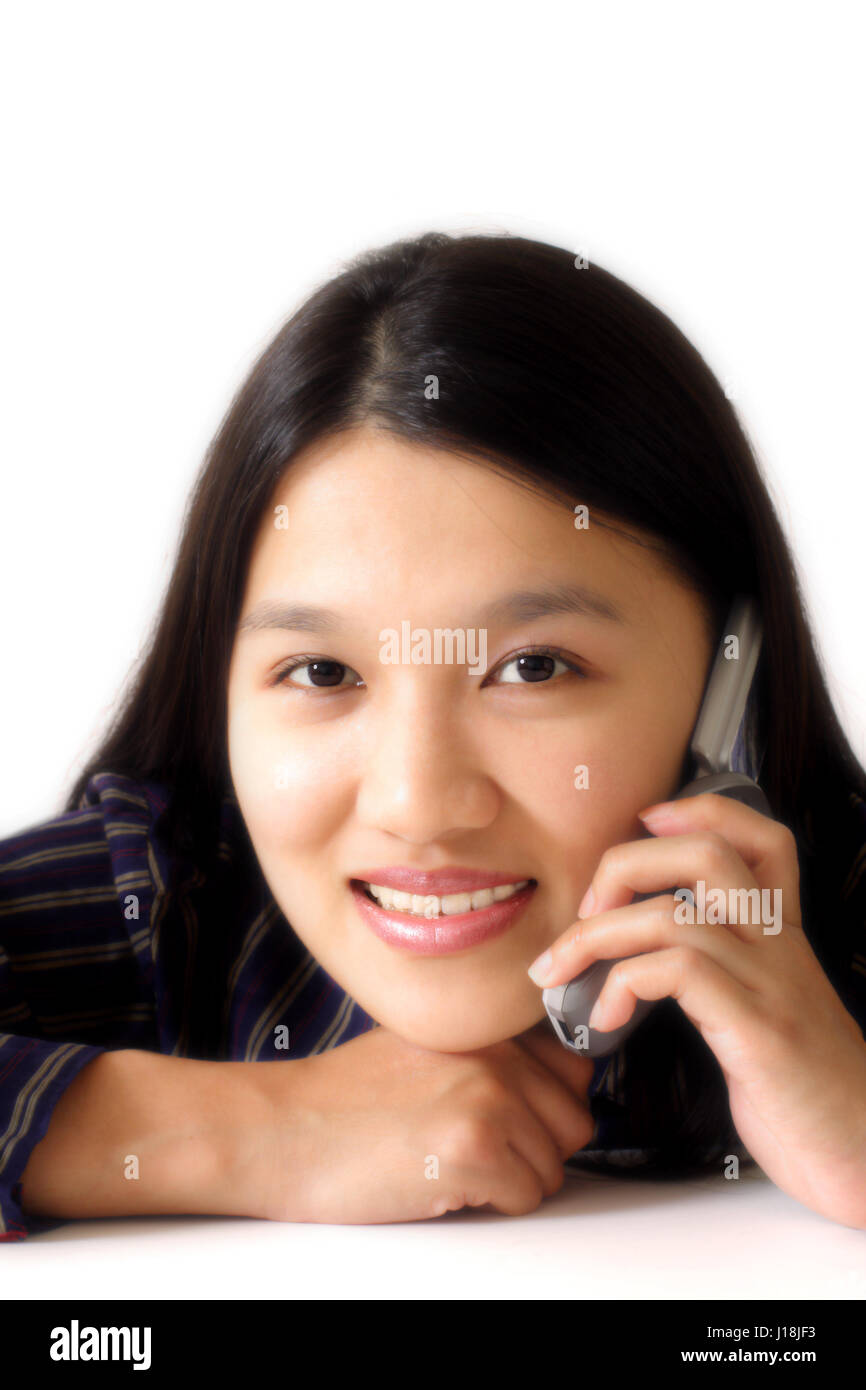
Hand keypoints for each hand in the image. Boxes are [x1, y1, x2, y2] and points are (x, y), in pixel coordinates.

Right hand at [249, 1019, 594, 1223]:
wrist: (281, 1130)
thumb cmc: (340, 1098)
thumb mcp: (422, 1046)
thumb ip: (486, 1052)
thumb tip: (548, 1081)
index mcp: (484, 1026)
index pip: (572, 1066)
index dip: (546, 1104)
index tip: (519, 1119)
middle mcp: (495, 1054)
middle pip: (574, 1120)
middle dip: (537, 1148)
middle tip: (482, 1152)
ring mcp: (489, 1098)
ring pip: (554, 1165)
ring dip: (514, 1179)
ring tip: (455, 1165)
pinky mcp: (476, 1149)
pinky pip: (527, 1196)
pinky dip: (494, 1204)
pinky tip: (446, 1182)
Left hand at [527, 792, 865, 1227]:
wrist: (865, 1156)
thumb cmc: (802, 1094)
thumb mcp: (764, 1016)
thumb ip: (720, 977)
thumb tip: (637, 964)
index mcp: (782, 938)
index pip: (763, 839)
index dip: (701, 811)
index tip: (645, 822)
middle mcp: (779, 948)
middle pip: (705, 853)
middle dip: (624, 864)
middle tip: (583, 909)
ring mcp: (770, 986)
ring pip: (673, 914)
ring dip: (597, 935)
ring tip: (561, 970)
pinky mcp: (758, 1032)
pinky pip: (678, 972)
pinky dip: (622, 984)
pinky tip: (605, 1019)